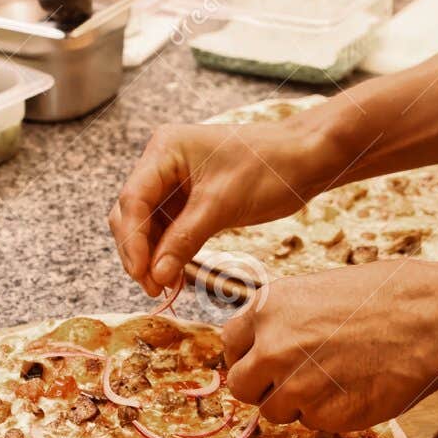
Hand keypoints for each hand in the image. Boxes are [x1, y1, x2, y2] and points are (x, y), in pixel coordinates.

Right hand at [109, 119, 331, 295]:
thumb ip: (184, 239)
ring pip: (146, 226)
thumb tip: (156, 274)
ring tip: (164, 286)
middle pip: (132, 213)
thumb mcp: (222, 204)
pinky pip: (166, 231)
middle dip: (138, 251)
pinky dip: (167, 253)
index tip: (140, 273)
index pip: (133, 199)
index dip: (132, 240)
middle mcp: (162, 163)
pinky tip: (173, 275)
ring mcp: (174, 182)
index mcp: (165, 150)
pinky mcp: (188, 201)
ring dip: (151, 257)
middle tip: (152, 287)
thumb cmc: (269, 167)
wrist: (305, 160)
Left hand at [222, 262, 437, 432]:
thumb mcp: (319, 291)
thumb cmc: (386, 296)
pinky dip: (328, 414)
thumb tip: (261, 346)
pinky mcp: (322, 415)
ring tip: (338, 379)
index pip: (230, 344)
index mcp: (268, 307)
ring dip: (298, 403)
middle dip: (263, 387)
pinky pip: (311, 423)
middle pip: (241, 386)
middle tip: (295, 380)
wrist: (433, 318)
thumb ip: (284, 320)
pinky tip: (356, 389)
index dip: (248, 356)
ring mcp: (295, 385)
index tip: (264, 361)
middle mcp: (272, 347)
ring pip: (274, 411)